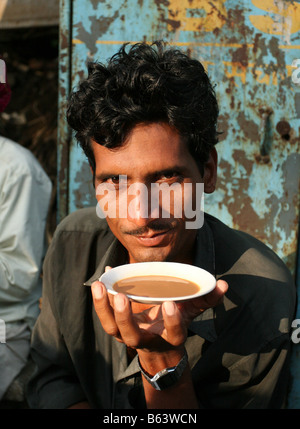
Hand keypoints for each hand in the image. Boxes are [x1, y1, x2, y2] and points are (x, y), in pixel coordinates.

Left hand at [91, 269, 227, 352]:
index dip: (172, 321)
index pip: (174, 332)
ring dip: (104, 308)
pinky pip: (105, 317)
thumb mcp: (191, 312)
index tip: (170, 304)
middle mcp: (147, 340)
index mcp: (170, 337)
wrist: (158, 346)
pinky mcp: (117, 329)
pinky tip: (101, 281)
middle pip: (132, 335)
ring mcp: (128, 336)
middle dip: (125, 317)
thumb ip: (206, 299)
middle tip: (122, 296)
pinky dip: (101, 301)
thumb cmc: (174, 323)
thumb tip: (223, 284)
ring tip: (99, 285)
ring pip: (112, 328)